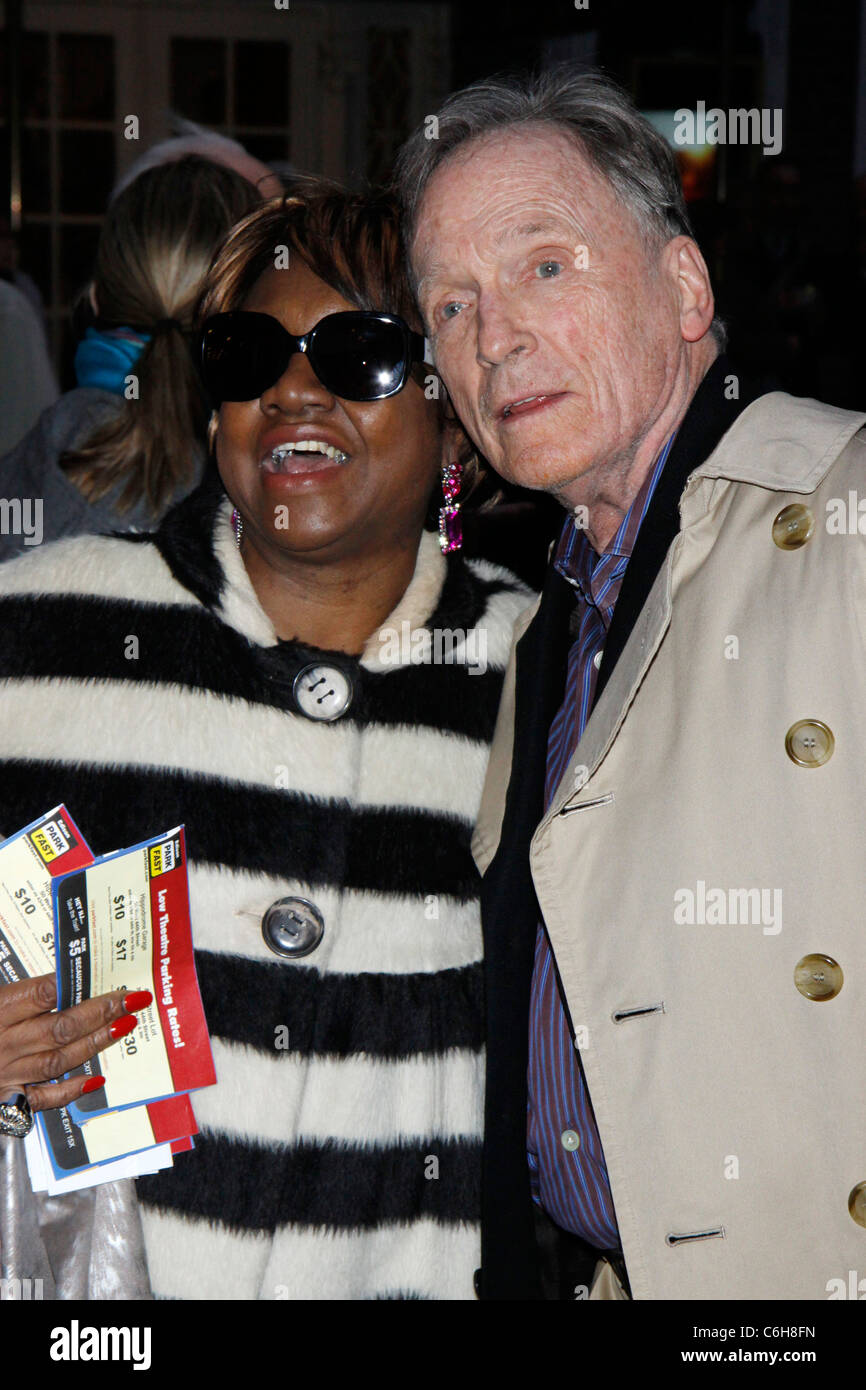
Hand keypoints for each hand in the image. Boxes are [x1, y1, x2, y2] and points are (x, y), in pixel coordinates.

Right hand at [0, 973, 150, 1111]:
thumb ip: (16, 989)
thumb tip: (52, 977)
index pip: (42, 992)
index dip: (75, 982)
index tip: (103, 973)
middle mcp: (2, 1042)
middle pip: (60, 1025)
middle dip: (102, 1010)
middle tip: (134, 997)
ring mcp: (6, 1073)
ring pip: (59, 1058)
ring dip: (96, 1042)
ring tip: (126, 1025)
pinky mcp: (5, 1099)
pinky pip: (43, 1098)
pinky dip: (71, 1090)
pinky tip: (97, 1079)